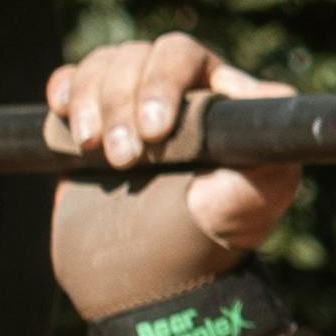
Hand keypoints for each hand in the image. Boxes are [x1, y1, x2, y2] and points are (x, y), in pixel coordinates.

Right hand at [44, 31, 307, 319]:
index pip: (182, 57)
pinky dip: (65, 89)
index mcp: (215, 94)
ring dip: (90, 102)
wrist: (156, 279)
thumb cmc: (213, 238)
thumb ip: (268, 153)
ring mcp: (129, 101)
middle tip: (125, 159)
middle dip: (122, 101)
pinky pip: (70, 80)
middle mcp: (173, 89)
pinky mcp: (91, 120)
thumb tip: (271, 96)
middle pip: (136, 56)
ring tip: (95, 151)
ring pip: (101, 65)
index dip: (163, 83)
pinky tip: (64, 115)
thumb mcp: (253, 200)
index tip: (156, 132)